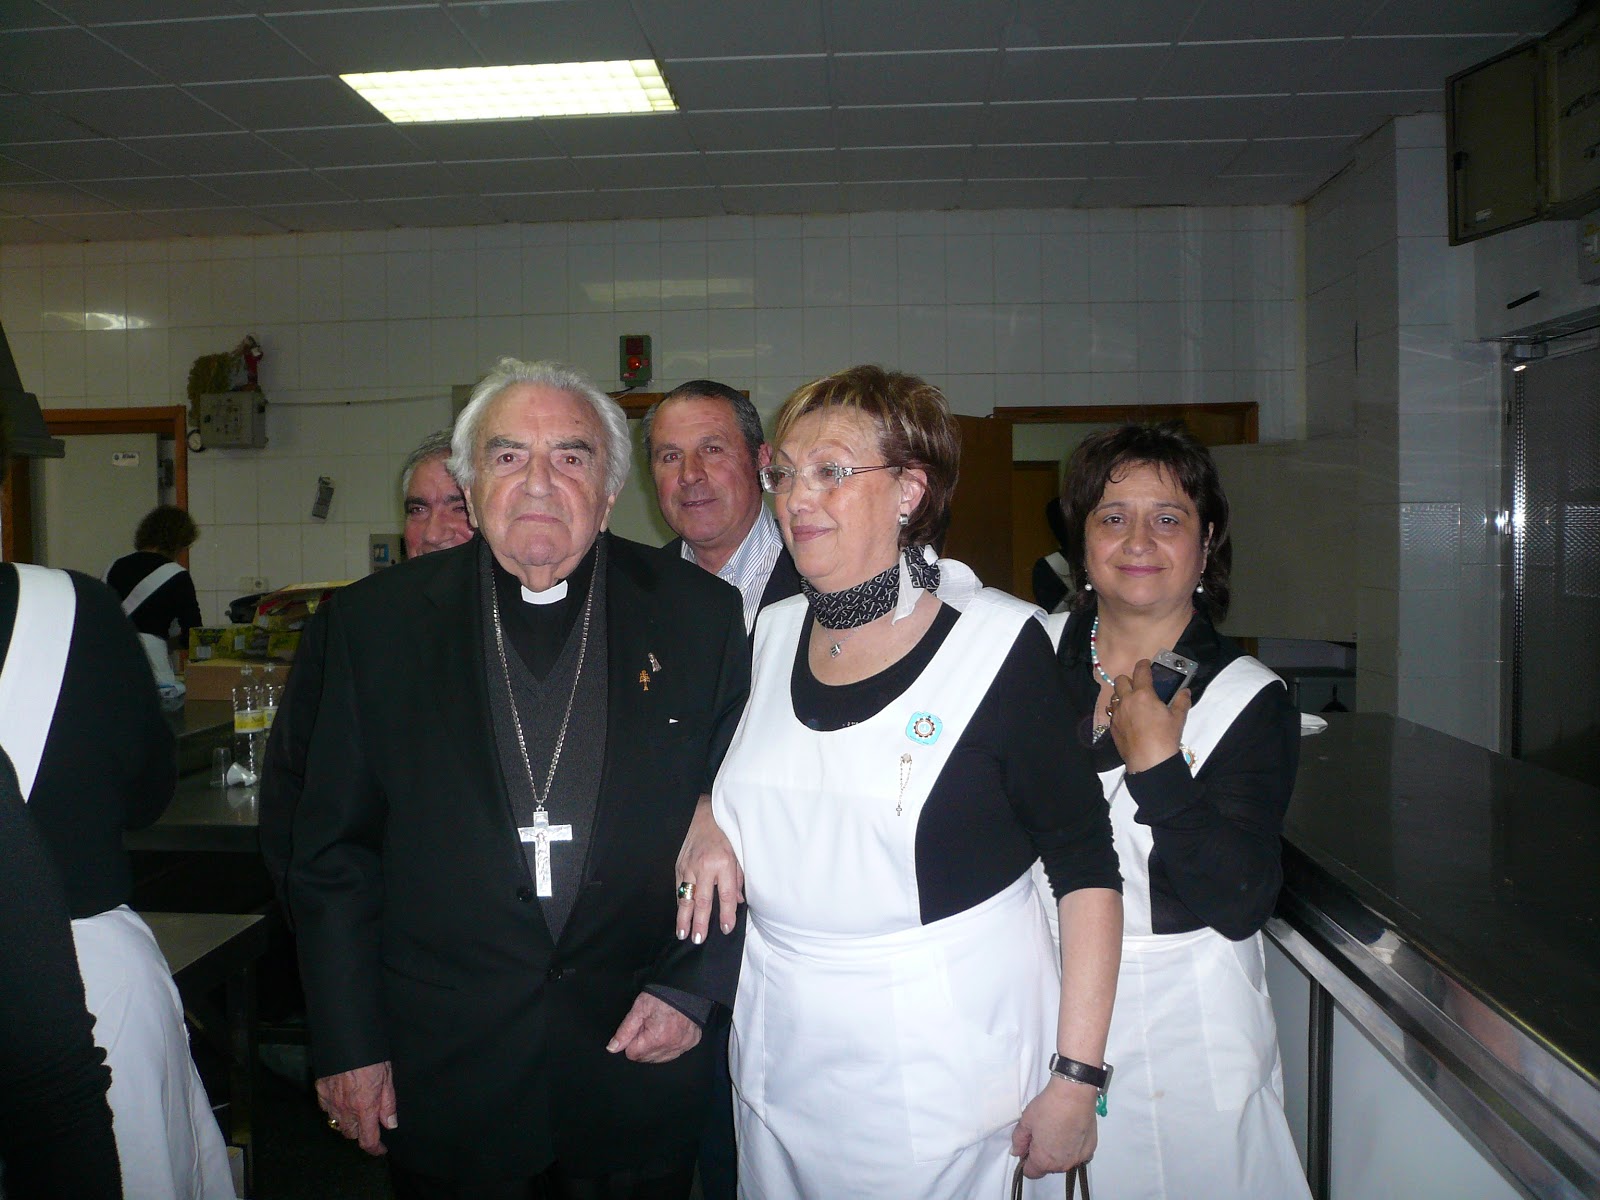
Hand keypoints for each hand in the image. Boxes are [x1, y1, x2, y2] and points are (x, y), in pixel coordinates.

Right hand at [316, 1061, 396, 1155]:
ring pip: (337, 1123)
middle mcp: (345, 1108)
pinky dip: (334, 1110)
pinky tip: (341, 1101)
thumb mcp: (388, 1078)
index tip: (381, 1149)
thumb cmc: (371, 1056)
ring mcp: (331, 1100)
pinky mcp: (320, 1091)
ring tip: (356, 1111)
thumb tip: (390, 1124)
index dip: (375, 1149)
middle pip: (351, 1133)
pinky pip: (326, 1109)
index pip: (368, 1139)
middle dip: (361, 1132)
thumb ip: (388, 1104)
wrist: (346, 1038)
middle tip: (370, 1122)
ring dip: (347, 1122)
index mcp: (365, 1107)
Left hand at [606, 993, 702, 1062]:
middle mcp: (670, 1047)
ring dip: (656, 1047)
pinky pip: (674, 1052)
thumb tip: (612, 1048)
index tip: (638, 1027)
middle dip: (643, 1045)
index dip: (632, 1040)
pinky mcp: (691, 1043)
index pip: (632, 1054)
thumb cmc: (661, 996)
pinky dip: (670, 1044)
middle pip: (646, 1058)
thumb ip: (624, 1031)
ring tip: (660, 1027)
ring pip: (660, 1058)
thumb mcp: (638, 1009)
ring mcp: (682, 1046)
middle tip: (649, 1025)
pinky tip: (670, 1030)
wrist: (686, 986)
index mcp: (655, 1039)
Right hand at [675, 794, 742, 943]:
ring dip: (684, 917)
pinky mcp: (678, 866)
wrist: (702, 815)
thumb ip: (737, 879)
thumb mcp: (738, 854)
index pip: (725, 895)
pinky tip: (680, 916)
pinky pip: (679, 888)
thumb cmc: (725, 835)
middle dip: (700, 922)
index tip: (726, 929)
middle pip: (702, 900)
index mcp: (723, 863)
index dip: (726, 914)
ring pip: (686, 897)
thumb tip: (736, 902)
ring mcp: (689, 867)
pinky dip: (679, 903)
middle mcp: (705, 867)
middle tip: (698, 939)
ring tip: (683, 933)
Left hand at [1011, 1077, 1097, 1177]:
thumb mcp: (1026, 1121)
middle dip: (1042, 1155)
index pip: (1031, 1173)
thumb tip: (1017, 1152)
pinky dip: (1072, 1147)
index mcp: (1044, 1160)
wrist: (1074, 1095)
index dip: (1026, 1161)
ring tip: (1057, 1130)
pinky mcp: (1090, 1149)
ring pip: (1063, 1161)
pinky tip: (1070, 1131)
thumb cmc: (1049, 1107)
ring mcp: (1078, 1158)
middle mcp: (1062, 1165)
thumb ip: (1018, 1141)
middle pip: (1047, 1167)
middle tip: (1042, 1133)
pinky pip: (1077, 1154)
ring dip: (1058, 1152)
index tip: (1027, 1148)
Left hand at [1108, 659, 1192, 773]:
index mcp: (1143, 694)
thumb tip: (1186, 691)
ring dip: (1122, 695)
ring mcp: (1117, 713)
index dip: (1143, 664)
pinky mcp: (1112, 726)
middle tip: (1139, 686)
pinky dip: (1119, 711)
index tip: (1146, 664)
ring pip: (1114, 696)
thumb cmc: (1165, 737)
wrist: (1149, 761)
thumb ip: (1182, 701)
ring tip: (1132, 702)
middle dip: (1129, 679)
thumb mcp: (1178, 718)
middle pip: (1120, 680)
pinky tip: (1128, 718)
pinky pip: (1112, 712)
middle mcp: (1127, 700)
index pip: (1140, 671)